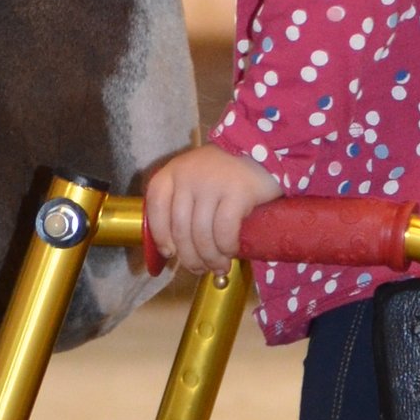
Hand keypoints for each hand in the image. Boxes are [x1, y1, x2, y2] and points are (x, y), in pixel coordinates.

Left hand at [143, 142, 280, 276]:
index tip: (169, 252)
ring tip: (218, 266)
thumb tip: (176, 249)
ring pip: (202, 234)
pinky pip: (224, 230)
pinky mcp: (237, 192)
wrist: (263, 150)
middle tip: (199, 269)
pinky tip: (230, 252)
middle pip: (180, 228)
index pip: (156, 207)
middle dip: (189, 257)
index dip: (160, 234)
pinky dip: (226, 247)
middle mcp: (188, 176)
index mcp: (173, 172)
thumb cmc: (225, 172)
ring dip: (210, 258)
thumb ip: (182, 203)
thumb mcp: (195, 178)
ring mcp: (212, 184)